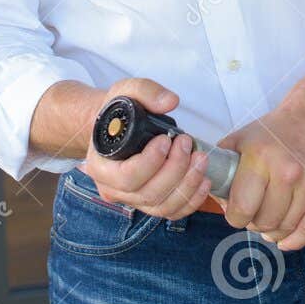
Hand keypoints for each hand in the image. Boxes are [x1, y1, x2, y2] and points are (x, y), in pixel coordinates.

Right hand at [81, 78, 210, 219]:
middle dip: (175, 170)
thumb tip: (170, 102)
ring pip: (162, 206)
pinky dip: (191, 200)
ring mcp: (132, 199)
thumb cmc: (117, 112)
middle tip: (187, 144)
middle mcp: (113, 188)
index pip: (126, 176)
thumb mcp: (125, 91)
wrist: (116, 127)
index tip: (166, 139)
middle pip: (148, 193)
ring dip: (187, 185)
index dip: (150, 162)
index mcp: (101, 165)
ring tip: (201, 160)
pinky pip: (172, 212)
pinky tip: (203, 180)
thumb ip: (146, 91)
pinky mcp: (150, 203)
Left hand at [217, 94, 304, 250]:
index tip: (234, 212)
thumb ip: (221, 165)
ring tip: (267, 219)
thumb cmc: (276, 131)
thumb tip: (209, 192)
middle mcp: (287, 172)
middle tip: (252, 214)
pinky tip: (283, 237)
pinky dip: (293, 239)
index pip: (241, 208)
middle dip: (252, 223)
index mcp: (260, 157)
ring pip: (284, 228)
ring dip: (271, 230)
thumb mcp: (241, 138)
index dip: (233, 216)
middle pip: (263, 222)